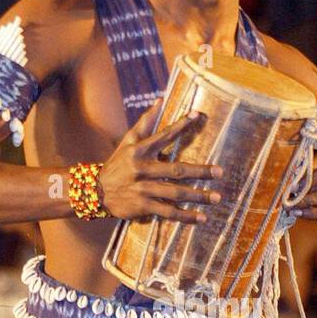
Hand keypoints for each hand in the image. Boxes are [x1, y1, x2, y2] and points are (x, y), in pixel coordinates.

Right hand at [99, 97, 223, 223]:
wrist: (96, 191)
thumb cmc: (118, 163)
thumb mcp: (128, 141)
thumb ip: (146, 121)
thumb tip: (161, 99)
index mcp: (140, 150)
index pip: (163, 135)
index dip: (180, 125)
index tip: (197, 115)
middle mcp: (142, 169)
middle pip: (176, 169)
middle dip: (200, 172)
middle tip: (220, 172)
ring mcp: (143, 188)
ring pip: (175, 193)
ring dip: (198, 196)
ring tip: (217, 198)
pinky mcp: (143, 206)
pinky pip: (167, 212)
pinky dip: (185, 216)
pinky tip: (201, 218)